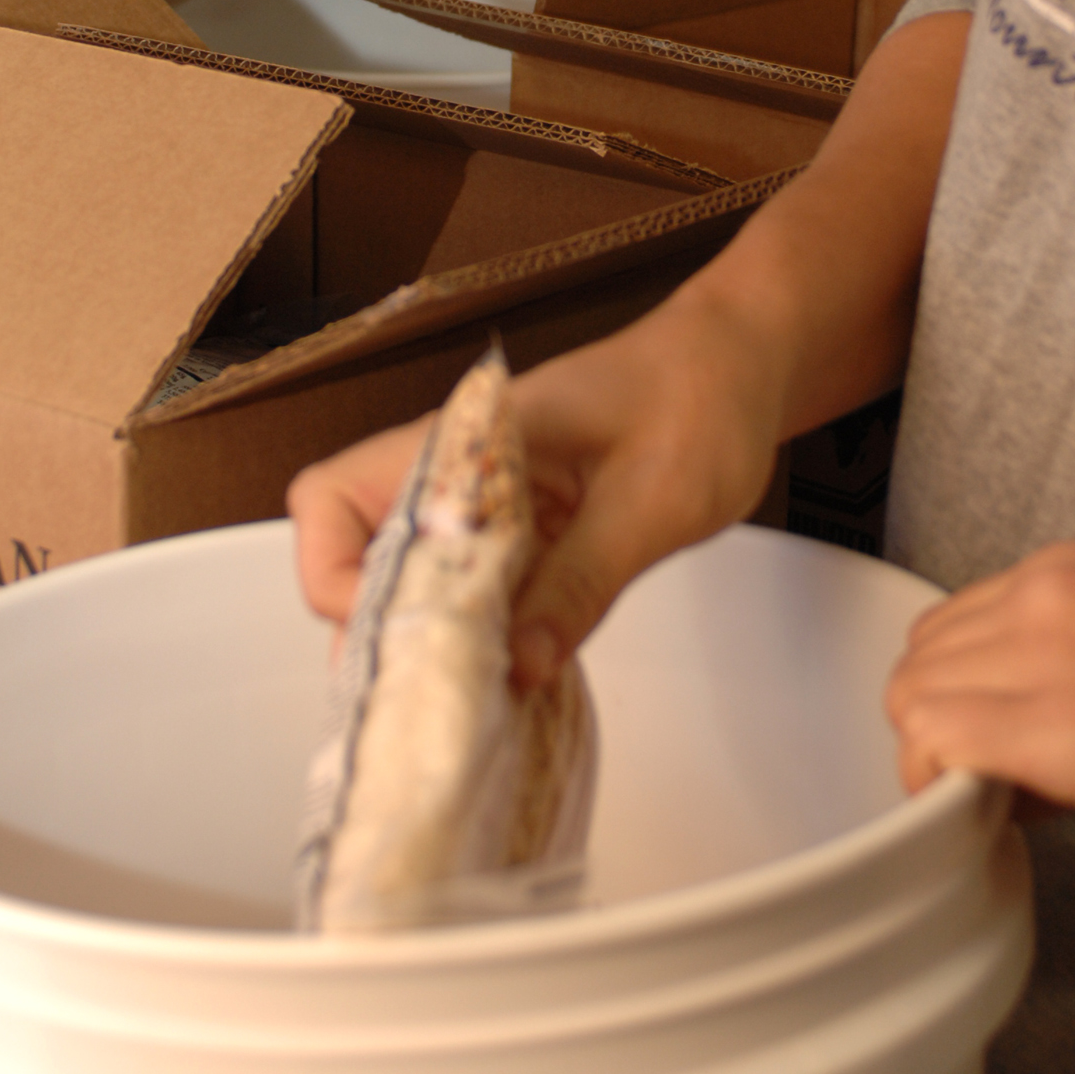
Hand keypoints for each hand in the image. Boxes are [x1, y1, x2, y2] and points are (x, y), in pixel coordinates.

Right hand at [287, 282, 789, 684]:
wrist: (741, 364)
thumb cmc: (698, 396)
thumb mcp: (652, 499)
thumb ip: (583, 582)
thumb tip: (522, 667)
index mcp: (467, 438)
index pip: (333, 498)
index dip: (336, 574)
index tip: (403, 630)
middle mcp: (461, 473)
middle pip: (362, 558)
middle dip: (386, 633)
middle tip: (438, 699)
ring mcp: (491, 507)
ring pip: (422, 586)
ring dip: (440, 646)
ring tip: (477, 709)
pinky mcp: (526, 536)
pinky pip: (482, 597)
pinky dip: (491, 642)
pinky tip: (520, 686)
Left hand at [884, 543, 1074, 844]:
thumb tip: (1024, 749)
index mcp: (1065, 574)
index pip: (950, 633)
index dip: (965, 702)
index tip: (1005, 753)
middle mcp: (1040, 596)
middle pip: (918, 667)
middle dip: (943, 734)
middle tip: (1005, 793)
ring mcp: (1042, 653)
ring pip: (912, 703)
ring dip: (943, 763)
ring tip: (1019, 808)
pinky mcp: (1056, 723)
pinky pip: (934, 745)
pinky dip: (946, 789)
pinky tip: (1013, 822)